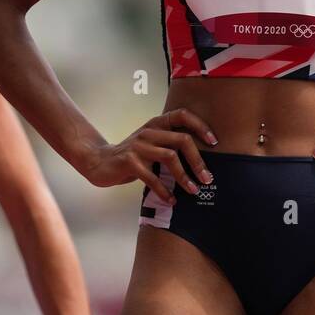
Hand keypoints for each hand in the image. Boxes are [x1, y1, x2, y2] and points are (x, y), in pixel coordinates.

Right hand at [78, 108, 217, 205]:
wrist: (99, 162)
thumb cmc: (133, 156)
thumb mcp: (152, 144)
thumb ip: (170, 145)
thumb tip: (201, 162)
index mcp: (157, 124)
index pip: (182, 115)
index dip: (200, 126)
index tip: (214, 142)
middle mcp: (149, 131)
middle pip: (182, 140)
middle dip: (198, 161)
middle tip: (207, 178)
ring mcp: (139, 145)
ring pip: (170, 157)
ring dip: (184, 177)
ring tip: (193, 191)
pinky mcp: (130, 161)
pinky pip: (153, 177)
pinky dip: (164, 190)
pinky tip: (171, 200)